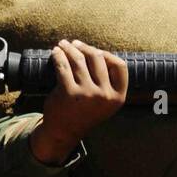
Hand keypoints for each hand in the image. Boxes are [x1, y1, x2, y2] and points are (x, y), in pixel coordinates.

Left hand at [30, 40, 127, 165]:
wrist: (64, 132)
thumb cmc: (84, 111)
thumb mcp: (104, 101)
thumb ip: (106, 81)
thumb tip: (97, 50)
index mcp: (117, 97)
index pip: (120, 66)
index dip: (108, 55)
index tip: (96, 51)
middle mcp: (105, 96)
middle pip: (97, 58)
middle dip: (84, 47)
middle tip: (74, 43)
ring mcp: (87, 94)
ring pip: (79, 60)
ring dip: (69, 48)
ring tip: (63, 45)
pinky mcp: (69, 92)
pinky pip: (63, 66)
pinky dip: (58, 56)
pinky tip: (55, 53)